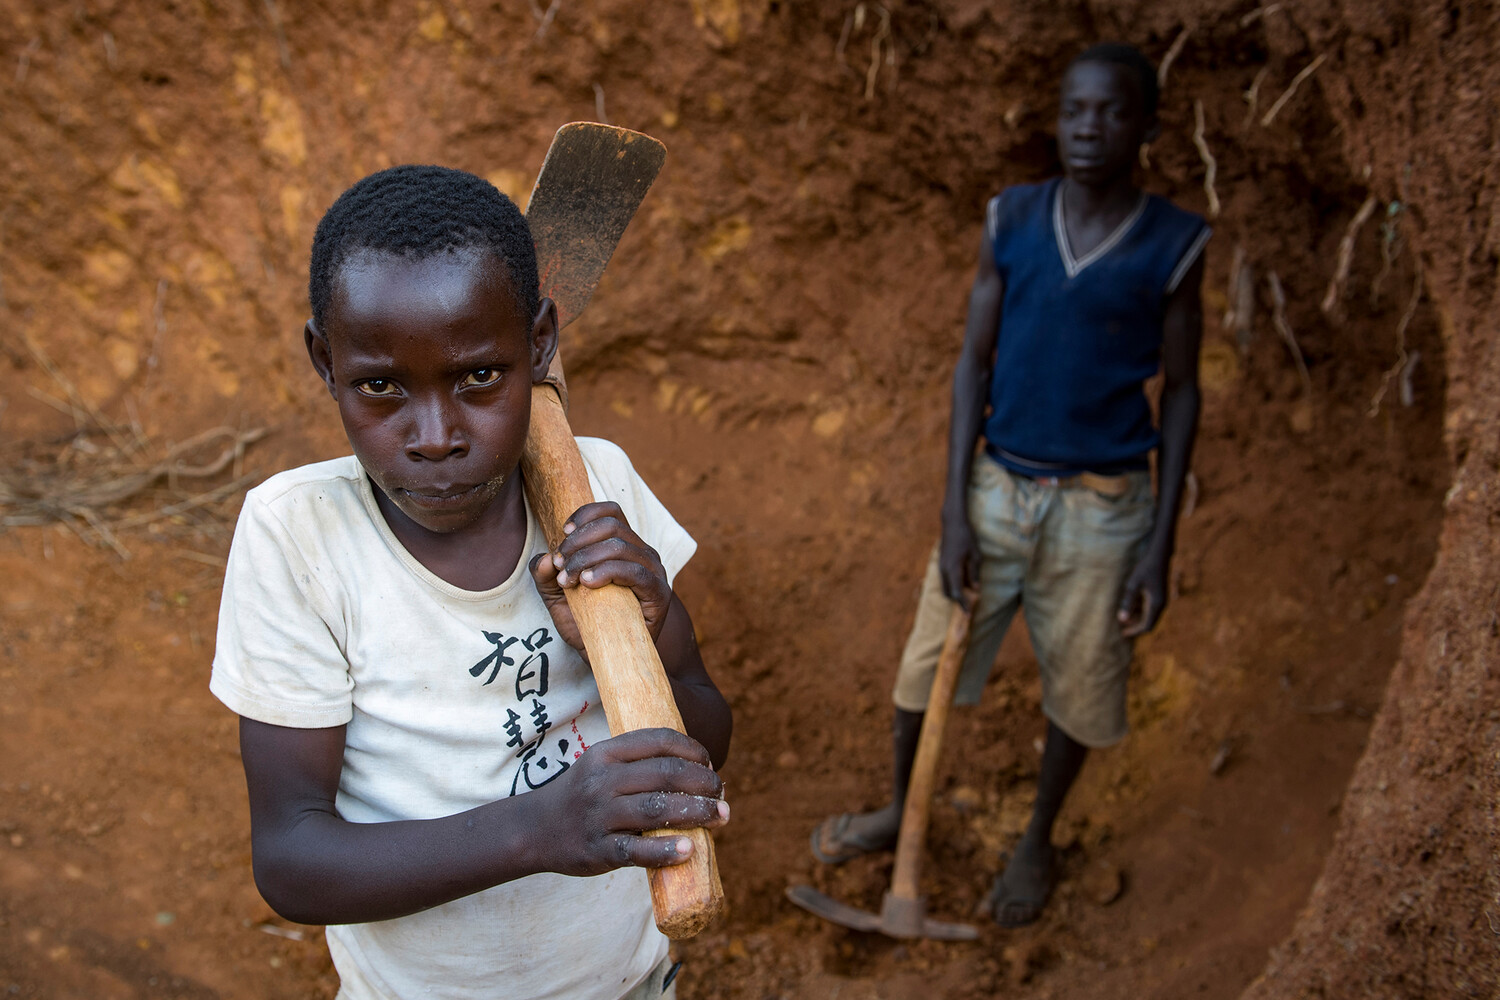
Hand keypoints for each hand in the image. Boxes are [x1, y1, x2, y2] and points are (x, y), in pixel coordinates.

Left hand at [529, 501, 671, 649]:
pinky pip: (635, 572)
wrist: (608, 657)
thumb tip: (544, 557)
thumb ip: (545, 576)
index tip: (562, 533)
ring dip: (586, 558)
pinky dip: (607, 572)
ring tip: (568, 579)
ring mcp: (654, 571)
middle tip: (560, 564)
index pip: (611, 511)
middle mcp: (642, 553)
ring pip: (620, 546)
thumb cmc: (588, 624)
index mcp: (624, 546)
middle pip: (612, 525)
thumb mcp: (557, 598)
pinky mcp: (659, 593)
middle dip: (578, 541)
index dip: (585, 514)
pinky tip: (588, 583)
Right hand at [535, 728, 727, 876]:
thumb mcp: (601, 766)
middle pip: (665, 774)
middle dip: (703, 783)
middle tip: (722, 794)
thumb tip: (700, 771)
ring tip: (721, 816)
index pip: (659, 740)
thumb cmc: (582, 795)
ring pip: (657, 809)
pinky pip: (636, 851)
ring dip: (697, 812)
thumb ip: (640, 763)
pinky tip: (688, 850)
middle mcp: (602, 781)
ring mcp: (599, 816)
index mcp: (606, 753)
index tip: (710, 764)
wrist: (534, 829)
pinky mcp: (598, 850)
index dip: (693, 750)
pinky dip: (665, 851)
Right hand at [938, 511, 980, 608]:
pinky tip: (964, 581)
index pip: (957, 592)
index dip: (963, 604)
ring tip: (969, 592)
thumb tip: (975, 589)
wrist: (952, 523)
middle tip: (971, 603)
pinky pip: (946, 580)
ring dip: (956, 592)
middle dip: (959, 600)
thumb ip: (973, 573)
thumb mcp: (975, 556)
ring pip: (946, 587)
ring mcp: (941, 567)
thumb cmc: (966, 538)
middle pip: (949, 593)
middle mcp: (944, 570)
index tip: (969, 614)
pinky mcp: (941, 564)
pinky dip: (953, 584)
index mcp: (953, 569)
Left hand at [1117, 550, 1168, 637]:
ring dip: (1137, 618)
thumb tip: (1122, 620)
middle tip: (1122, 629)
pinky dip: (1140, 611)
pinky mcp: (1159, 596)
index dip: (1134, 631)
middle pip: (1149, 623)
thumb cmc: (1145, 569)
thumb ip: (1128, 602)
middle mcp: (1161, 605)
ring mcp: (1161, 601)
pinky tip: (1129, 606)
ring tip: (1122, 617)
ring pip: (1149, 616)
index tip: (1123, 634)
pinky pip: (1150, 609)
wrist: (1158, 557)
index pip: (1146, 626)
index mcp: (1156, 605)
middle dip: (1135, 627)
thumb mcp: (1133, 585)